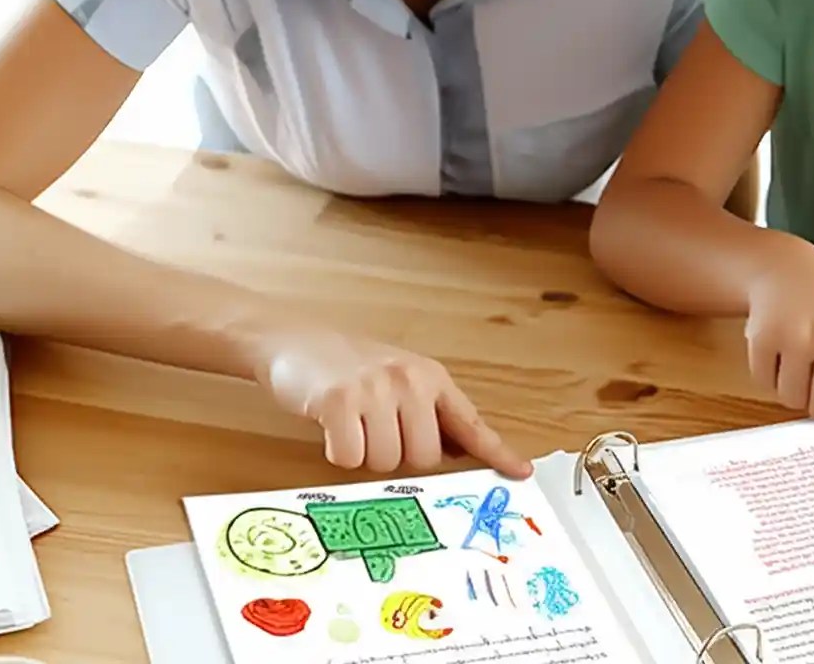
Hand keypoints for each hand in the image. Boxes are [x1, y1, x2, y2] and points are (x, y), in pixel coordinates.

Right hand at [249, 323, 532, 477]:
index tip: (520, 473)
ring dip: (364, 454)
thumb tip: (460, 453)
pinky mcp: (339, 402)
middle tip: (375, 430)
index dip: (496, 451)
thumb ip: (429, 414)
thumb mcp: (400, 380)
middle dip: (397, 457)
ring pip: (385, 463)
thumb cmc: (348, 366)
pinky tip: (332, 426)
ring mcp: (375, 390)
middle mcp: (409, 381)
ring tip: (352, 423)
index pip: (470, 422)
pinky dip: (339, 452)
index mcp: (431, 378)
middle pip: (423, 458)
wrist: (293, 339)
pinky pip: (350, 458)